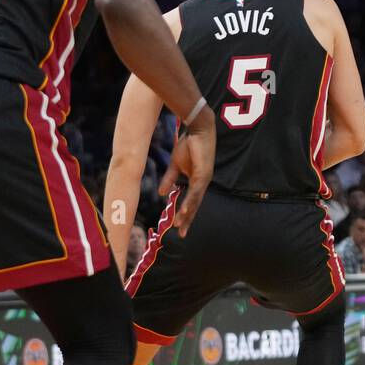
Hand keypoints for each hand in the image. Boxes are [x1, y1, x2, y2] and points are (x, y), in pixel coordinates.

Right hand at [158, 112, 215, 238]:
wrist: (197, 130)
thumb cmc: (188, 145)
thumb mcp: (175, 165)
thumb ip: (169, 179)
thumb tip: (161, 193)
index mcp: (195, 182)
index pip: (190, 202)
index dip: (185, 215)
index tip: (179, 228)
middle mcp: (201, 183)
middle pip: (194, 205)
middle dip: (188, 220)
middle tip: (182, 234)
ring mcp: (203, 179)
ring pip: (195, 200)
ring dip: (187, 213)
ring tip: (180, 225)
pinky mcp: (203, 173)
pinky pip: (196, 190)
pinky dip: (190, 200)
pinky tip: (186, 209)